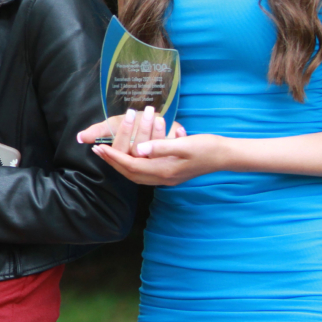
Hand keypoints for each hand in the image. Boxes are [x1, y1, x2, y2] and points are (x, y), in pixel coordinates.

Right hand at [75, 106, 183, 152]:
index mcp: (123, 154)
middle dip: (142, 128)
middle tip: (146, 111)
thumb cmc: (132, 124)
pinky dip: (174, 136)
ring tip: (157, 113)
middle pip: (138, 148)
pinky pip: (170, 149)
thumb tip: (79, 137)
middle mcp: (137, 159)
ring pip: (153, 149)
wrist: (153, 123)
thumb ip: (98, 131)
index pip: (120, 148)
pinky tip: (177, 128)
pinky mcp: (167, 156)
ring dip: (156, 130)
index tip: (129, 114)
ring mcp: (152, 159)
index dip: (124, 131)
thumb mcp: (114, 125)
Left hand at [90, 123, 225, 186]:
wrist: (225, 156)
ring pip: (136, 174)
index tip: (99, 147)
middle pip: (130, 173)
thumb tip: (140, 148)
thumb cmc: (206, 147)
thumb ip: (161, 146)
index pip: (131, 165)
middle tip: (97, 150)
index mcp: (164, 171)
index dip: (114, 157)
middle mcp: (163, 178)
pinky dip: (132, 164)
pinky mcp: (170, 174)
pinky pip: (144, 172)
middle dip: (112, 162)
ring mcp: (167, 178)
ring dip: (121, 163)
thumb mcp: (184, 144)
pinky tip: (128, 156)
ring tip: (108, 153)